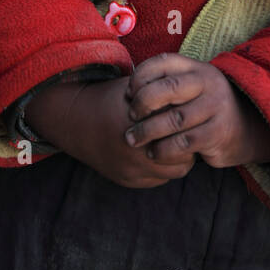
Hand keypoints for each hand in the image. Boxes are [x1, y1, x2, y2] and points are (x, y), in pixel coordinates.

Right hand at [61, 75, 196, 188]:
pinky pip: (158, 180)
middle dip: (186, 143)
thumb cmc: (111, 100)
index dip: (189, 124)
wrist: (76, 122)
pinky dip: (162, 169)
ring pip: (174, 171)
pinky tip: (158, 154)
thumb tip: (193, 96)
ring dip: (177, 159)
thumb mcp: (136, 89)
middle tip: (187, 133)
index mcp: (141, 123)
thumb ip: (162, 94)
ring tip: (174, 144)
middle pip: (182, 155)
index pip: (183, 131)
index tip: (191, 117)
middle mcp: (136, 149)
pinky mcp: (127, 180)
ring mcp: (131, 168)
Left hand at [124, 54, 269, 168]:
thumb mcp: (189, 89)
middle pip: (168, 88)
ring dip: (148, 132)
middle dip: (142, 104)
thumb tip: (127, 94)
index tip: (128, 94)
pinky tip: (154, 153)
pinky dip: (164, 150)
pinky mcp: (218, 133)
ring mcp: (216, 107)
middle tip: (131, 118)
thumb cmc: (203, 107)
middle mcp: (208, 83)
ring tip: (134, 140)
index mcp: (196, 68)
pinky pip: (184, 143)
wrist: (243, 127)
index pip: (163, 62)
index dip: (140, 77)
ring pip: (174, 119)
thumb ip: (164, 85)